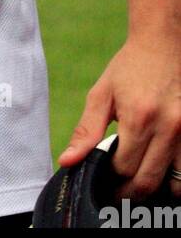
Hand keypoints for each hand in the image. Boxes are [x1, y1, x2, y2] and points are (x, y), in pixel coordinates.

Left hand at [58, 33, 180, 199]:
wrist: (162, 44)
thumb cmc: (129, 69)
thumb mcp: (102, 94)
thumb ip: (86, 131)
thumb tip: (67, 162)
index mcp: (139, 117)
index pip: (124, 167)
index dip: (112, 177)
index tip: (106, 177)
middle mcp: (168, 127)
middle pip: (148, 181)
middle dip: (130, 192)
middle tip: (119, 193)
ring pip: (177, 184)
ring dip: (157, 189)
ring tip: (141, 183)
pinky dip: (177, 178)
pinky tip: (162, 170)